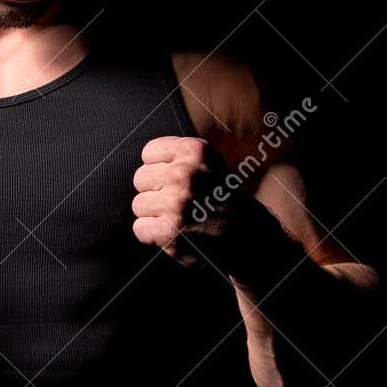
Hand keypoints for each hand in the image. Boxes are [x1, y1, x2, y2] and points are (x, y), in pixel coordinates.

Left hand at [131, 135, 230, 267]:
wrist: (247, 234)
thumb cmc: (221, 198)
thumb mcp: (208, 163)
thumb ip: (177, 156)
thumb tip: (144, 157)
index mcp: (194, 151)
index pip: (149, 153)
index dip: (159, 168)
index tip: (175, 179)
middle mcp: (184, 174)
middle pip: (140, 178)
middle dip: (155, 191)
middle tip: (179, 201)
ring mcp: (175, 203)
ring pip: (138, 205)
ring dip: (154, 214)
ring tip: (179, 216)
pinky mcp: (168, 230)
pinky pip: (140, 228)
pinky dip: (153, 234)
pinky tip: (174, 232)